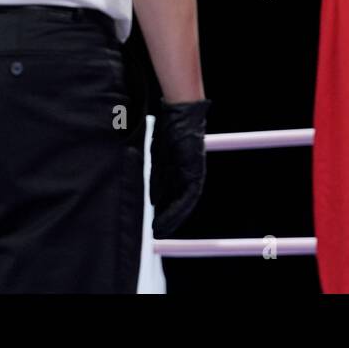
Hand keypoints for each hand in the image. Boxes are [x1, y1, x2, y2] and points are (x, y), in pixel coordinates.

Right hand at [150, 98, 210, 237]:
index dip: (164, 211)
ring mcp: (193, 174)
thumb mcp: (158, 156)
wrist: (181, 113)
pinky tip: (168, 219)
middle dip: (167, 220)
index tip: (155, 224)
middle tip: (158, 234)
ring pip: (183, 204)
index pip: (172, 196)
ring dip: (172, 219)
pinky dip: (177, 210)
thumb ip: (157, 177)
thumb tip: (152, 199)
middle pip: (177, 203)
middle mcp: (188, 175)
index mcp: (179, 170)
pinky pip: (187, 197)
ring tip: (160, 232)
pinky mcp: (196, 172)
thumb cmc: (168, 128)